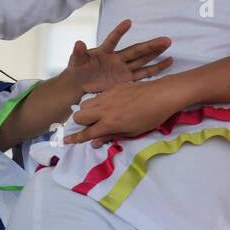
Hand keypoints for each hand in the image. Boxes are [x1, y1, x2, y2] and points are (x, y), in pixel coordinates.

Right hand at [64, 76, 184, 147]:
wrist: (163, 94)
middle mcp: (104, 109)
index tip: (66, 141)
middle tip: (90, 126)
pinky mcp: (113, 87)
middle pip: (79, 116)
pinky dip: (98, 102)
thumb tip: (94, 142)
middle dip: (80, 123)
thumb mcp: (133, 131)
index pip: (87, 133)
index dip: (75, 138)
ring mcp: (107, 96)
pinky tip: (110, 105)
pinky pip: (97, 95)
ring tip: (98, 115)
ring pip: (85, 103)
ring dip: (87, 111)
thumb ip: (111, 135)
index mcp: (110, 123)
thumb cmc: (151, 117)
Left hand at [68, 19, 172, 94]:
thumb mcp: (75, 61)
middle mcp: (117, 58)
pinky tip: (168, 61)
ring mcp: (123, 68)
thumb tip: (79, 42)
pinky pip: (143, 73)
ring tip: (167, 44)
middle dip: (150, 45)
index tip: (128, 21)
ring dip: (155, 52)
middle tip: (165, 39)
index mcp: (104, 52)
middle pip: (136, 50)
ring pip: (142, 59)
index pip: (113, 40)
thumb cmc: (78, 69)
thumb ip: (78, 52)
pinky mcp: (127, 79)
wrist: (81, 83)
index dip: (119, 32)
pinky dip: (156, 68)